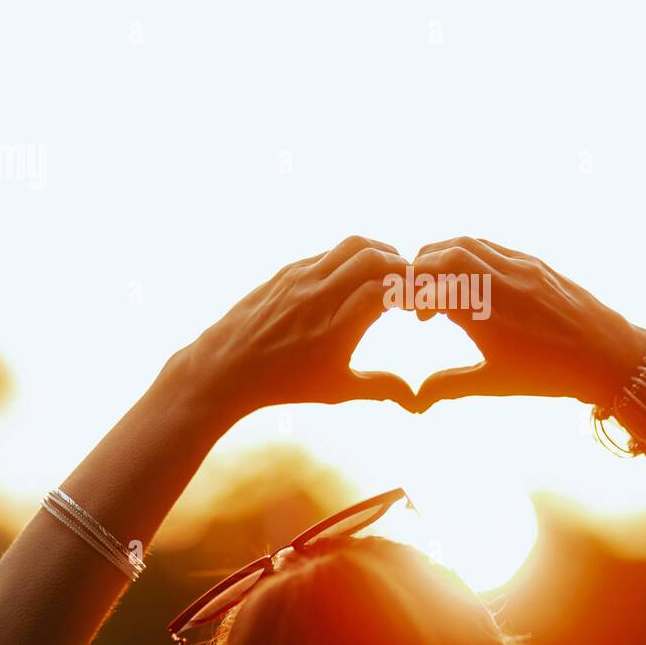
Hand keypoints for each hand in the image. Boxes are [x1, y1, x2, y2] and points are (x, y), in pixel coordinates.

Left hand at [190, 236, 416, 416]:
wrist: (227, 367)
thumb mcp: (337, 390)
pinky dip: (350, 257)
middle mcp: (318, 297)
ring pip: (350, 246)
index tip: (418, 302)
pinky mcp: (287, 271)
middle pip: (371, 257)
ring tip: (388, 271)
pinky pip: (328, 253)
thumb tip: (416, 398)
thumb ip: (380, 387)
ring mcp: (300, 278)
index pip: (383, 290)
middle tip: (410, 280)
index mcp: (335, 328)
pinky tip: (355, 276)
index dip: (408, 290)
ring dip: (377, 252)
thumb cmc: (285, 384)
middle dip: (399, 264)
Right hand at [409, 237, 645, 412]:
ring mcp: (520, 267)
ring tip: (438, 284)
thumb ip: (450, 384)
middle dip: (422, 269)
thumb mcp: (495, 381)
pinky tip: (469, 279)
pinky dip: (470, 255)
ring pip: (469, 244)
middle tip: (417, 296)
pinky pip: (493, 247)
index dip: (412, 294)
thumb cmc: (550, 373)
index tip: (410, 313)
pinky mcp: (535, 263)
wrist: (606, 355)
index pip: (433, 286)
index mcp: (487, 313)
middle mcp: (501, 282)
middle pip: (446, 255)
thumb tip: (416, 399)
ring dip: (443, 256)